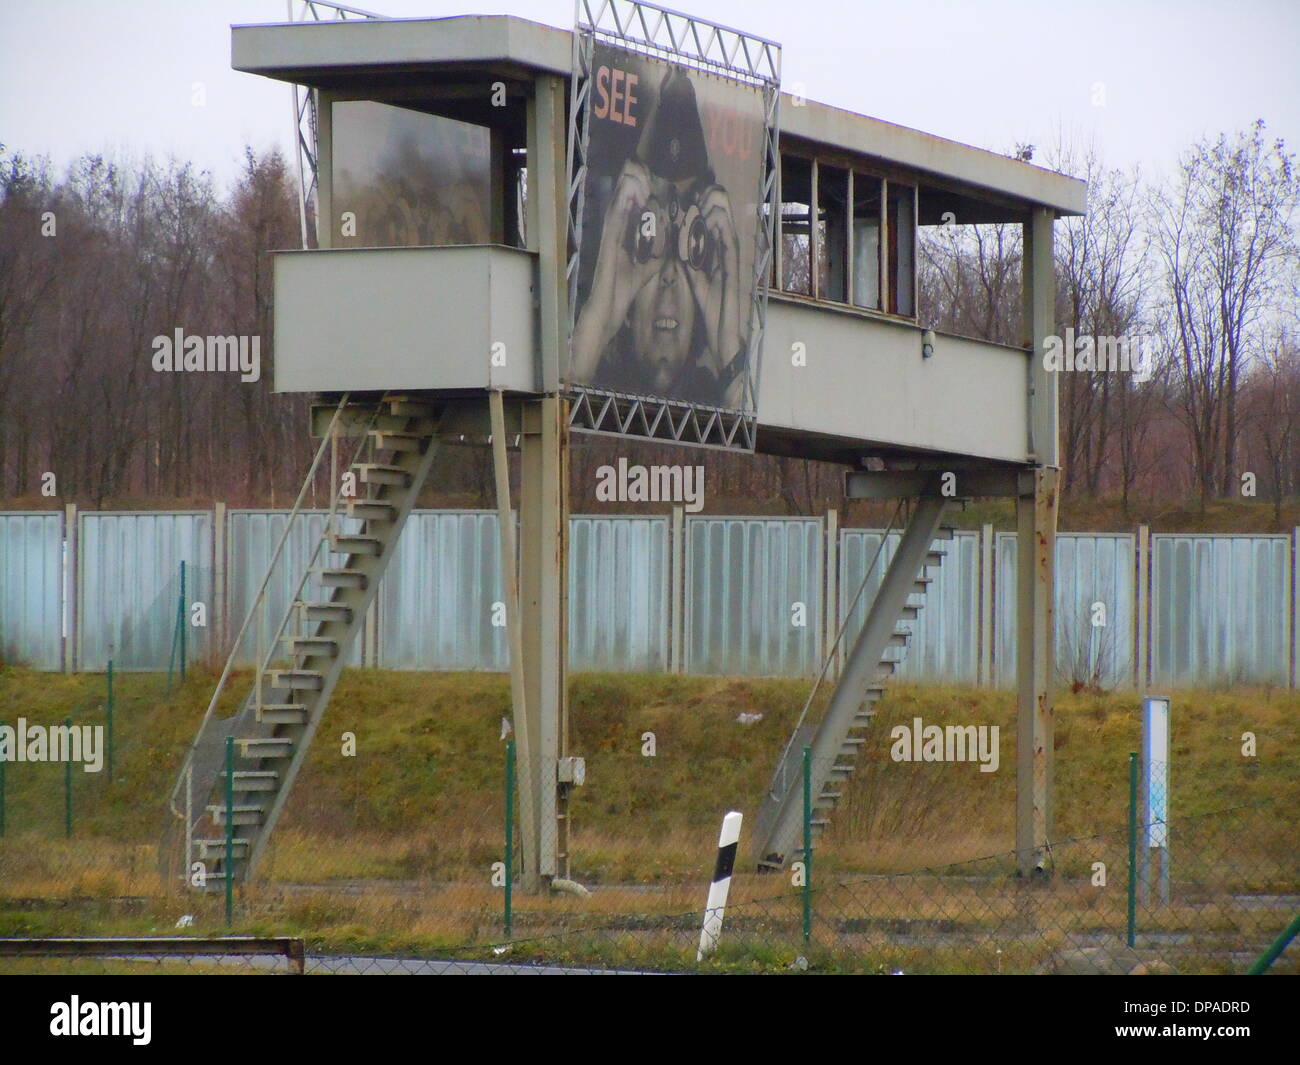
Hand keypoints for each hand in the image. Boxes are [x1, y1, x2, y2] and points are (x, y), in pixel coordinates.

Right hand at [572, 160, 661, 379]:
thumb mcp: (645, 271)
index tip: (650, 175)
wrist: (607, 310)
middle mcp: (615, 236)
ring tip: (633, 168)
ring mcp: (610, 240)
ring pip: (617, 209)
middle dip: (632, 184)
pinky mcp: (608, 247)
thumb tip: (668, 249)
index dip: (640, 194)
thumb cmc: (622, 292)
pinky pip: (615, 223)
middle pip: (624, 205)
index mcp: (624, 240)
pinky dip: (621, 207)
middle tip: (640, 163)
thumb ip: (655, 258)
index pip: (633, 212)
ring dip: (625, 189)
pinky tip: (627, 193)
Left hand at [682, 184, 743, 384]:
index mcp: (719, 258)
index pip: (713, 227)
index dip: (705, 209)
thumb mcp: (697, 282)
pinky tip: (715, 219)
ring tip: (709, 196)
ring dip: (719, 213)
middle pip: (723, 224)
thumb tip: (683, 244)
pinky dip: (722, 233)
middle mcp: (729, 257)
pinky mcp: (734, 275)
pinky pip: (728, 250)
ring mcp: (734, 265)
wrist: (725, 339)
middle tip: (703, 189)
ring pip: (727, 232)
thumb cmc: (714, 311)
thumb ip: (692, 263)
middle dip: (713, 205)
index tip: (694, 195)